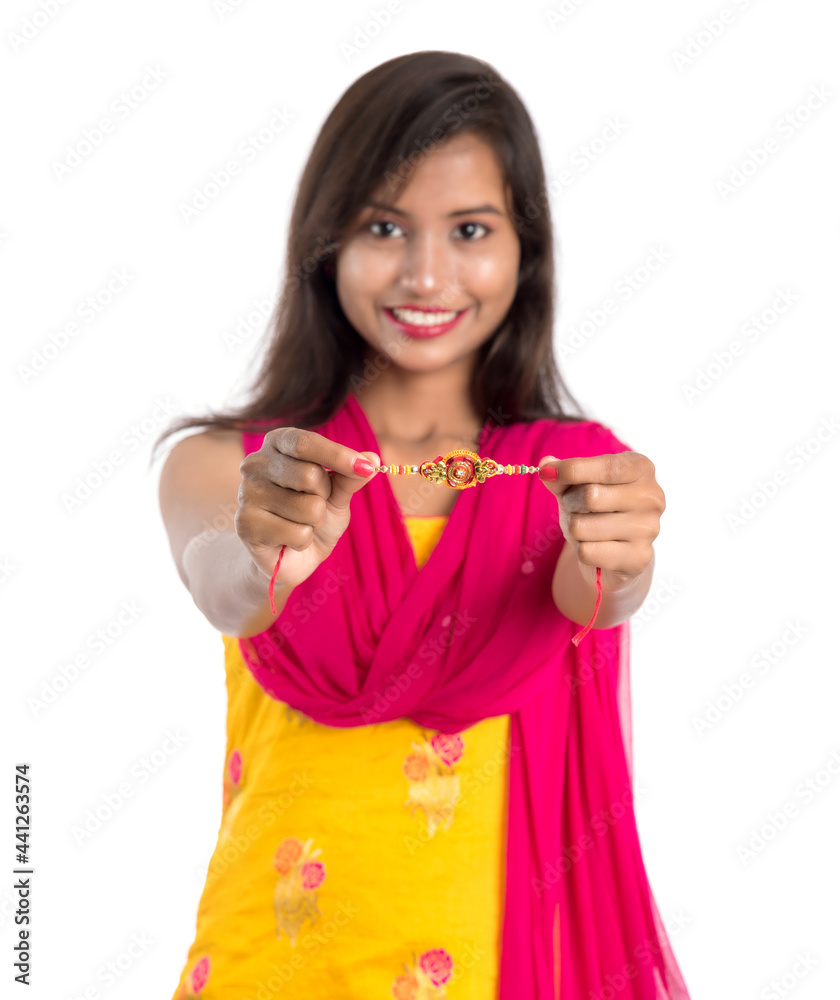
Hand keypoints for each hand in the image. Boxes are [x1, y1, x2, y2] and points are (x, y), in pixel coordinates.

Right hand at [236, 426, 379, 593]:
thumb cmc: (313, 516)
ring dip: (314, 522)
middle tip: (314, 504)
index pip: (306, 443)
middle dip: (324, 497)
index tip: (367, 468)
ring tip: (299, 523)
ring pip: (308, 508)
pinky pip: (298, 533)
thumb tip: (373, 460)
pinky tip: (288, 539)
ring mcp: (247, 494)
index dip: (337, 455)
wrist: (289, 555)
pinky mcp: (245, 524)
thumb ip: (350, 475)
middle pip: (310, 475)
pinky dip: (303, 541)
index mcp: (277, 444)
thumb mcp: (337, 493)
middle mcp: (256, 464)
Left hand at [537, 451, 664, 593]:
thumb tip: (546, 465)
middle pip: (591, 496)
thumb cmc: (596, 510)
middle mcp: (652, 497)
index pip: (607, 467)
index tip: (546, 473)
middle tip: (577, 508)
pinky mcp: (639, 558)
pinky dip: (581, 551)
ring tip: (588, 528)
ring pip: (583, 526)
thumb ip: (562, 476)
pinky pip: (587, 552)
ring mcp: (649, 529)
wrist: (615, 552)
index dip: (572, 469)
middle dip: (571, 503)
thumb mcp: (576, 487)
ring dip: (574, 529)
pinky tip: (597, 548)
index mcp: (641, 469)